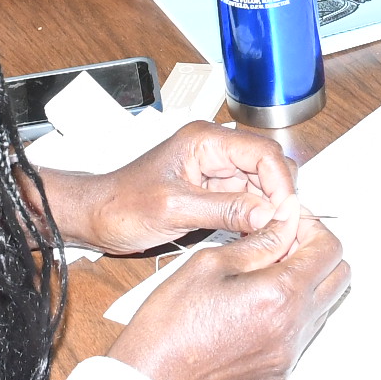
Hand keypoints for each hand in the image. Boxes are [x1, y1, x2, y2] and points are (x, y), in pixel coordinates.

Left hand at [43, 122, 299, 253]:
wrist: (95, 218)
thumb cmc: (121, 206)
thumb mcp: (174, 210)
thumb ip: (224, 209)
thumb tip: (269, 214)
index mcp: (205, 140)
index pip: (264, 151)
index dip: (280, 183)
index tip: (285, 215)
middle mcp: (215, 150)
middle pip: (269, 167)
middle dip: (279, 197)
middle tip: (281, 231)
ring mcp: (215, 172)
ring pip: (261, 186)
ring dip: (268, 211)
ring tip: (271, 239)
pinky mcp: (212, 193)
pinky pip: (246, 202)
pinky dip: (254, 220)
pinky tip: (255, 239)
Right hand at [107, 211, 350, 379]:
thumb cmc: (171, 322)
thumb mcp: (211, 263)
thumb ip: (261, 239)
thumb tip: (287, 217)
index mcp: (281, 294)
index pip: (329, 249)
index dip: (312, 227)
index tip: (288, 221)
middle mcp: (294, 327)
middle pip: (340, 277)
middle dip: (318, 251)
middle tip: (282, 242)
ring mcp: (289, 352)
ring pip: (325, 304)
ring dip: (307, 281)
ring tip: (265, 271)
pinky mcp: (279, 369)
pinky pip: (304, 330)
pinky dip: (294, 309)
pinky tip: (257, 301)